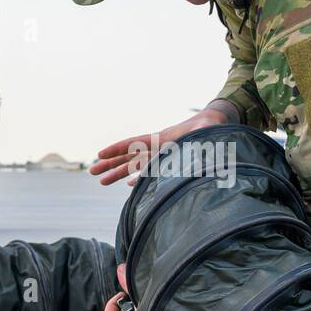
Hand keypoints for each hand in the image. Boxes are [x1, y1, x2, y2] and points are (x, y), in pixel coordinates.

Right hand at [89, 108, 227, 185]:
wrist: (217, 124)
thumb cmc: (212, 126)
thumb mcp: (207, 129)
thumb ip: (202, 134)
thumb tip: (200, 141)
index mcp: (162, 139)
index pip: (134, 144)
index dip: (118, 148)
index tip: (100, 154)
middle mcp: (158, 147)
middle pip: (129, 156)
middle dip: (110, 164)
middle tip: (93, 172)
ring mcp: (162, 155)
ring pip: (135, 166)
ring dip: (118, 173)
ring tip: (101, 181)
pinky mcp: (169, 163)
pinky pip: (149, 172)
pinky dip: (138, 179)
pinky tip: (128, 186)